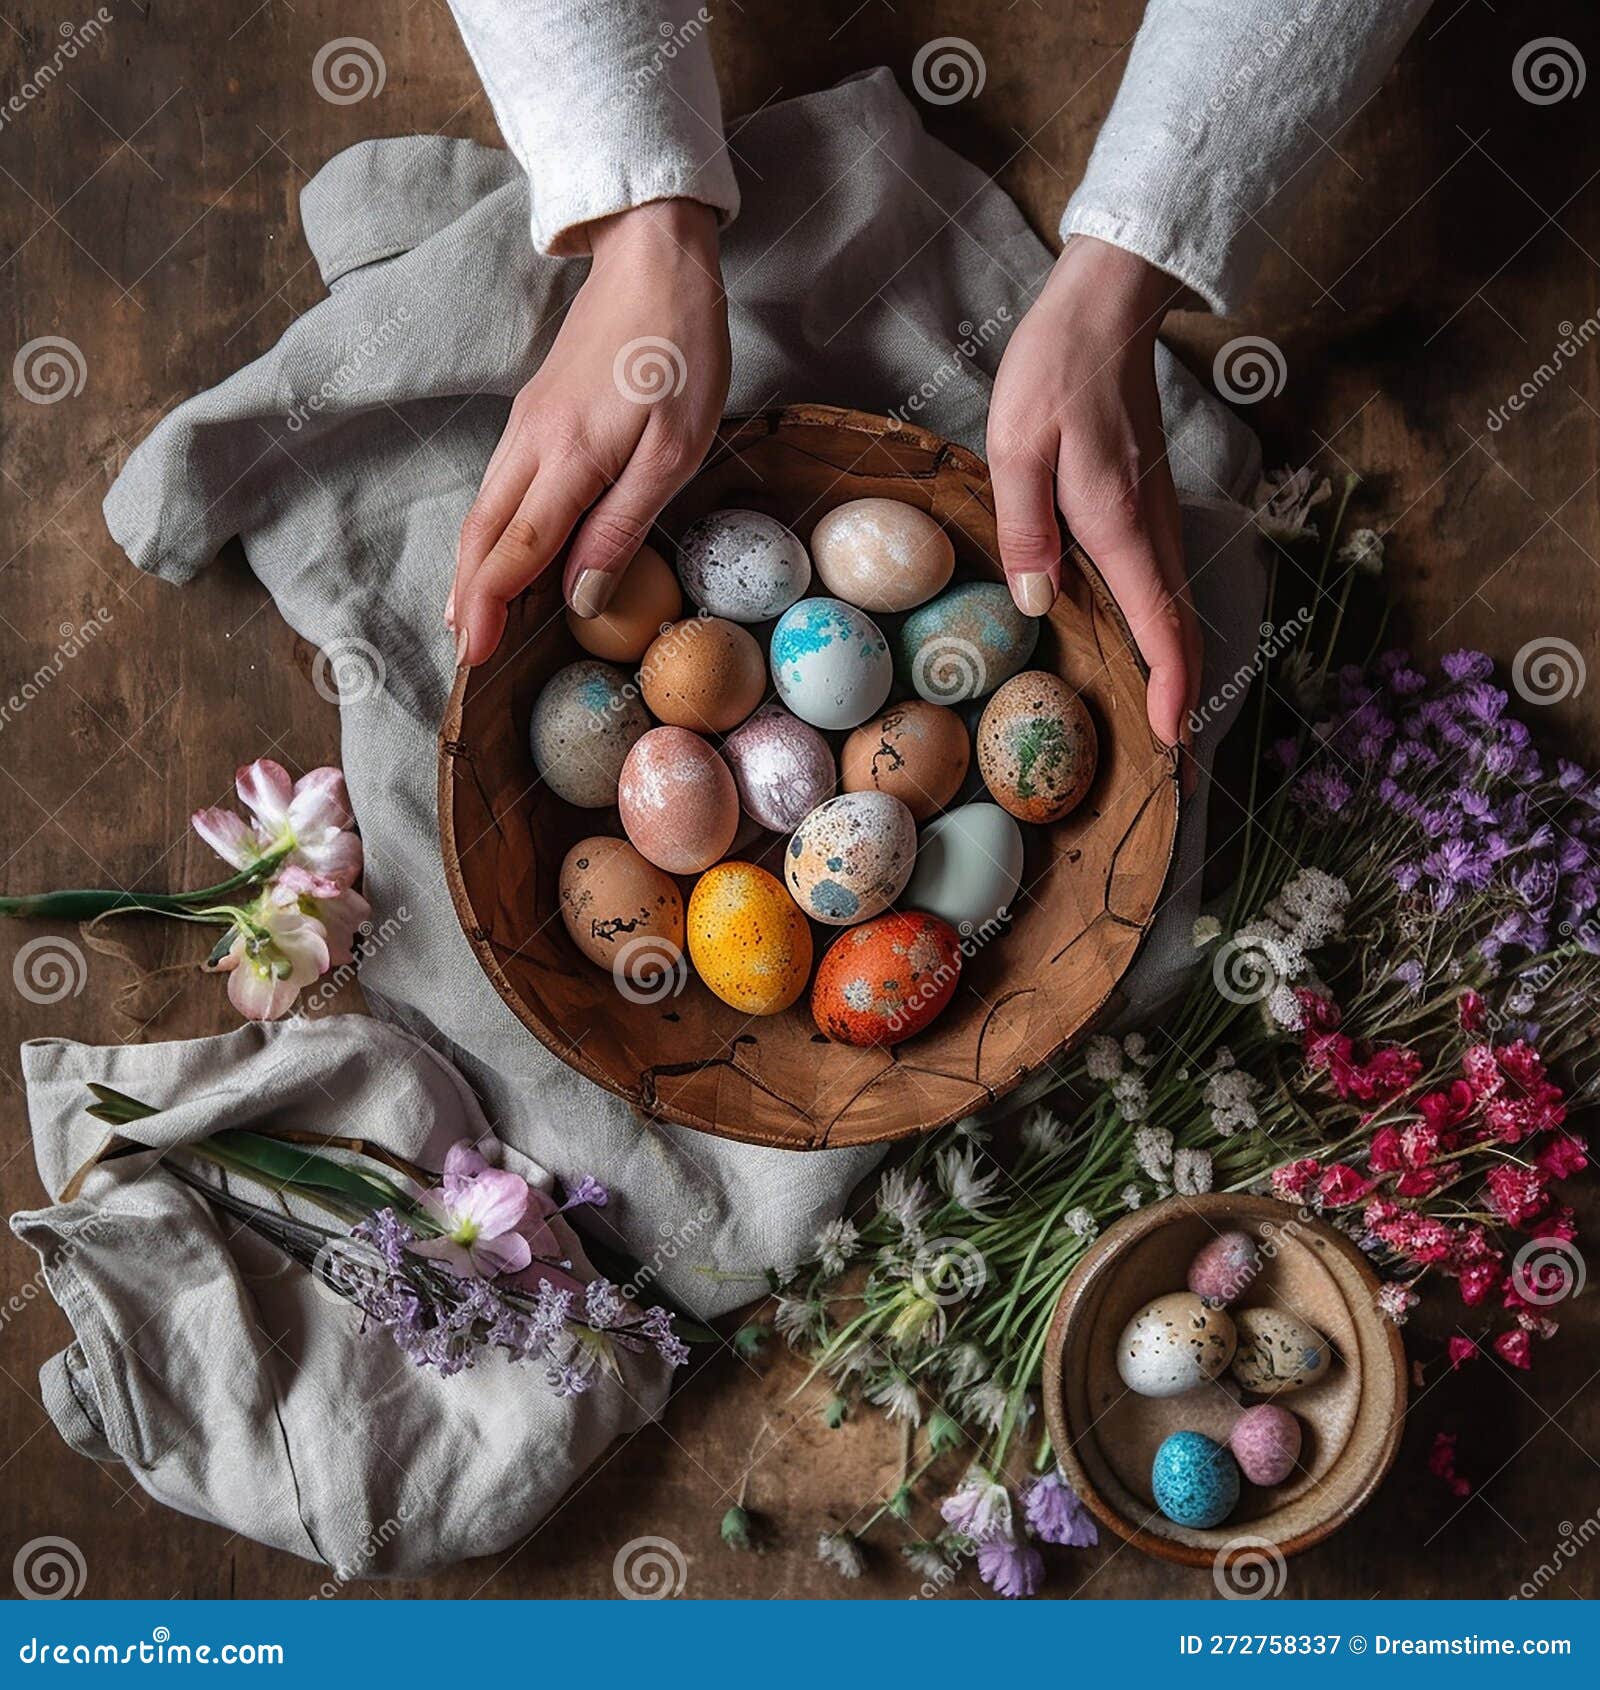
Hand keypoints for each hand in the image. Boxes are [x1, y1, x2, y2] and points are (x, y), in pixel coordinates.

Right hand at [448, 198, 730, 664]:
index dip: (491, 607)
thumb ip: (625, 523)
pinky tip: (497, 549)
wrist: (654, 258)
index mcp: (568, 459)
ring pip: (485, 510)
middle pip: (485, 535)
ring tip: (468, 615)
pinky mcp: (536, 413)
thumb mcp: (675, 449)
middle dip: (469, 597)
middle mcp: (532, 445)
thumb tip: (583, 596)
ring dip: (473, 567)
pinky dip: (490, 530)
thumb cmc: (680, 351)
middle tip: (463, 651)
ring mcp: (527, 426)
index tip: (474, 656)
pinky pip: (500, 485)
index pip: (515, 551)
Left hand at [987, 236, 1196, 756]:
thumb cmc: (1055, 370)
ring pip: (1173, 606)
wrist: (1105, 310)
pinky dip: (1160, 626)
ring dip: (1173, 665)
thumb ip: (1026, 529)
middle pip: (1178, 626)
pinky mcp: (1146, 505)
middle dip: (1182, 695)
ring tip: (1160, 723)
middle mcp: (1150, 528)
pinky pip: (1159, 580)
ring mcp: (1155, 517)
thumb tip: (1040, 603)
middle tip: (1172, 759)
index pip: (1160, 620)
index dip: (1173, 684)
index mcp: (1119, 523)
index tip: (1176, 738)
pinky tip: (1137, 648)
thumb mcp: (1015, 447)